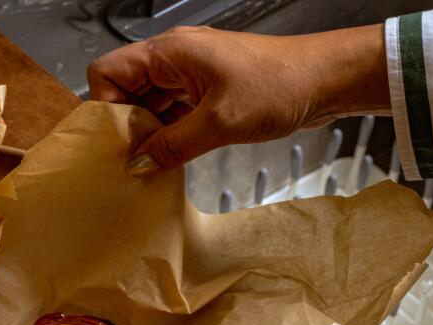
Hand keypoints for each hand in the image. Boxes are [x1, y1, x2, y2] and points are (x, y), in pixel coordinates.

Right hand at [87, 24, 388, 171]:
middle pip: (124, 91)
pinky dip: (166, 134)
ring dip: (147, 133)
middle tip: (133, 158)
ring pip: (147, 104)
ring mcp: (189, 75)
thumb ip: (170, 145)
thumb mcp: (219, 123)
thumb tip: (137, 164)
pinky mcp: (205, 92)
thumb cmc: (282, 83)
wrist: (327, 80)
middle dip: (125, 125)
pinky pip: (170, 112)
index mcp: (170, 52)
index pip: (107, 72)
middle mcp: (174, 59)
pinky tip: (171, 157)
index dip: (105, 107)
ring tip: (153, 162)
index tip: (116, 141)